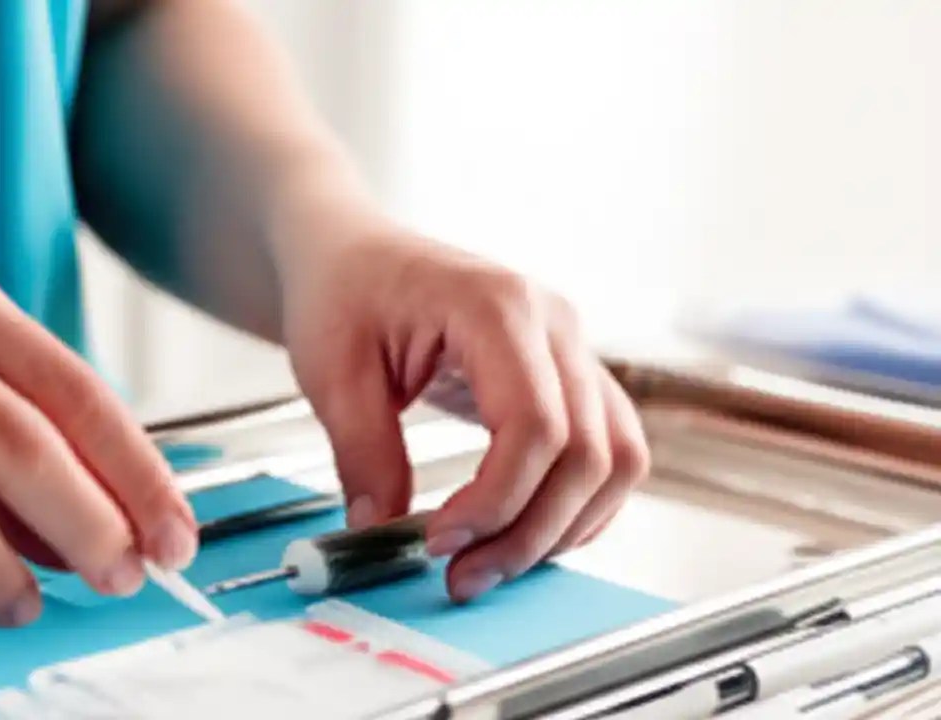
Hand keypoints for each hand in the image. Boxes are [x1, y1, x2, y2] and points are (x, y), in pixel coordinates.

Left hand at [285, 229, 649, 602]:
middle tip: (463, 576)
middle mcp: (554, 325)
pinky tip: (520, 534)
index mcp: (496, 308)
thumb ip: (362, 452)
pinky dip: (577, 506)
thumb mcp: (331, 371)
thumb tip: (382, 530)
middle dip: (529, 533)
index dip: (496, 501)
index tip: (437, 542)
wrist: (354, 254)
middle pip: (587, 454)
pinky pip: (607, 452)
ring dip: (562, 528)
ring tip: (490, 564)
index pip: (536, 426)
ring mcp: (572, 349)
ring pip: (616, 460)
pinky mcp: (571, 376)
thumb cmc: (344, 292)